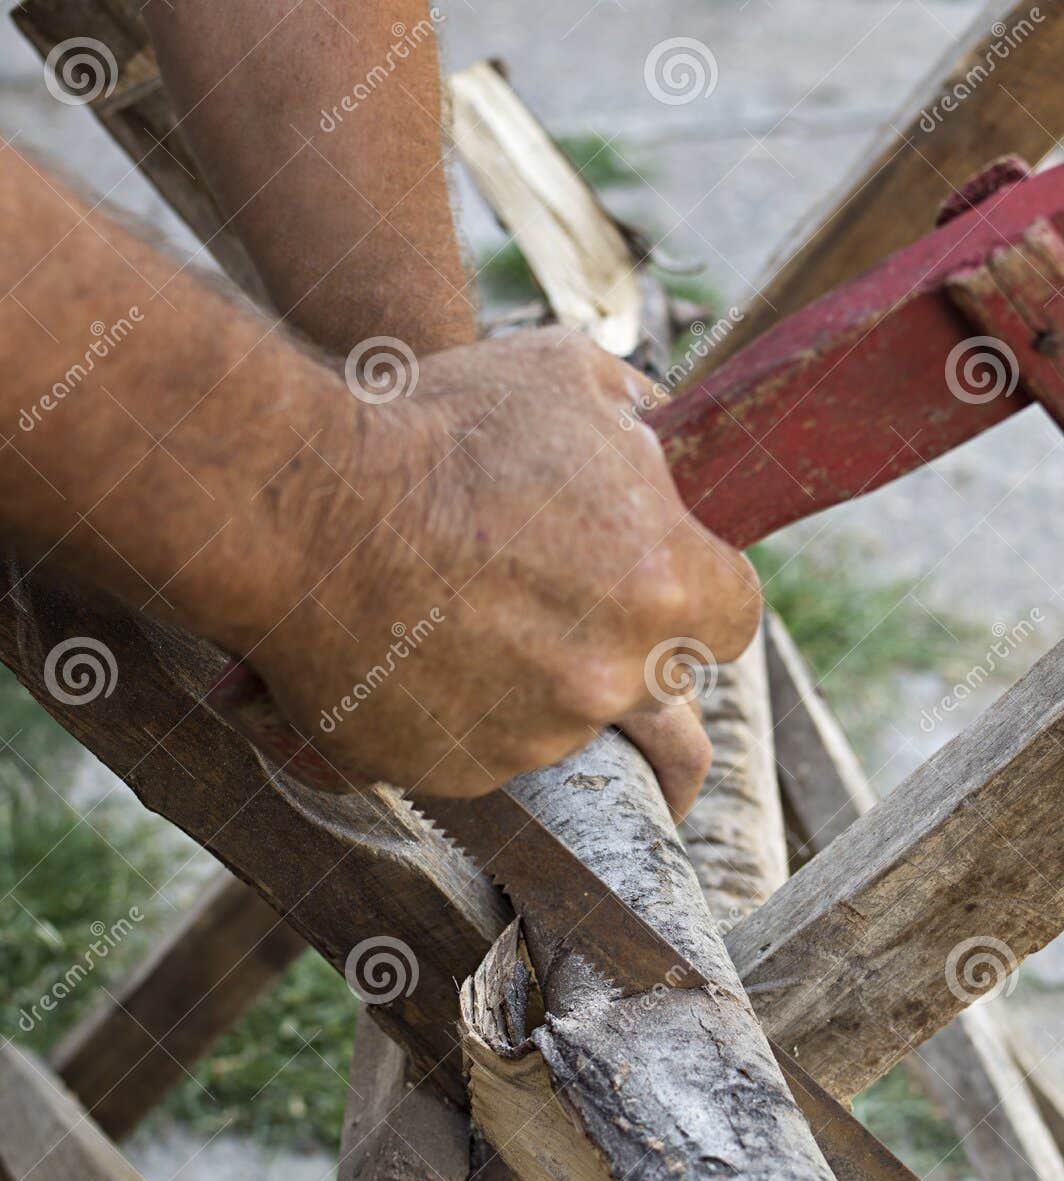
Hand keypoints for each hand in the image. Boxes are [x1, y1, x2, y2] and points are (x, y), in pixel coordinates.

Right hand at [251, 329, 759, 811]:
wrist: (299, 507)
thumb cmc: (435, 428)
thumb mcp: (567, 375)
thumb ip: (646, 421)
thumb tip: (669, 444)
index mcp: (663, 583)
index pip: (735, 620)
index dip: (699, 594)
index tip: (662, 579)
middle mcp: (611, 677)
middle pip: (655, 681)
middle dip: (621, 641)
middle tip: (557, 593)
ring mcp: (534, 736)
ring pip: (567, 717)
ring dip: (536, 675)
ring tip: (463, 606)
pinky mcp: (460, 772)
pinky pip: (486, 747)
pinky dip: (464, 709)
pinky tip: (418, 647)